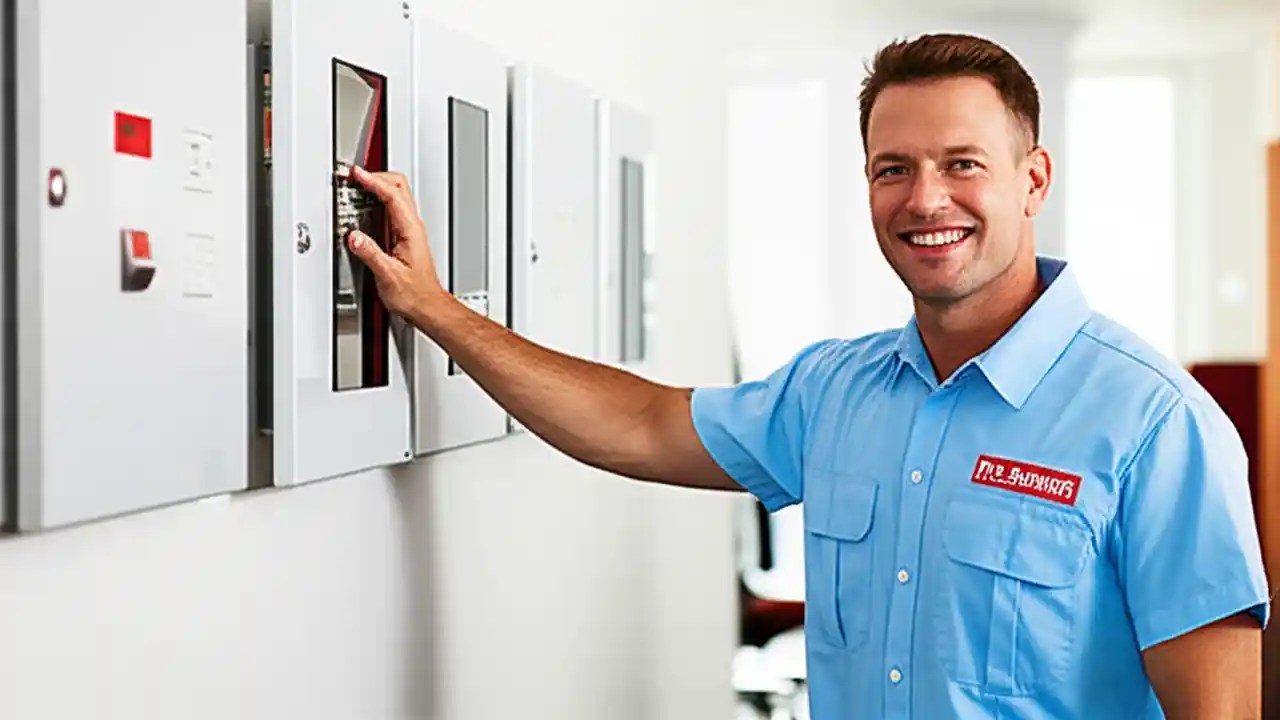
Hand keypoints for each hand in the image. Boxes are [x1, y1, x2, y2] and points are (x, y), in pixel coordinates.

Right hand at [343, 165, 443, 318]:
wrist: (427, 308)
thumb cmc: (415, 296)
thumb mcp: (388, 276)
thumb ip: (370, 254)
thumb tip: (354, 237)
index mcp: (410, 231)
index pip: (393, 195)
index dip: (373, 181)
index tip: (357, 174)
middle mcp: (412, 227)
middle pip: (398, 187)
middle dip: (375, 176)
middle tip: (354, 176)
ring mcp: (409, 231)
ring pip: (395, 196)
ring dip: (376, 187)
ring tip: (356, 185)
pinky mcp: (403, 238)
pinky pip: (390, 210)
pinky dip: (376, 202)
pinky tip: (364, 206)